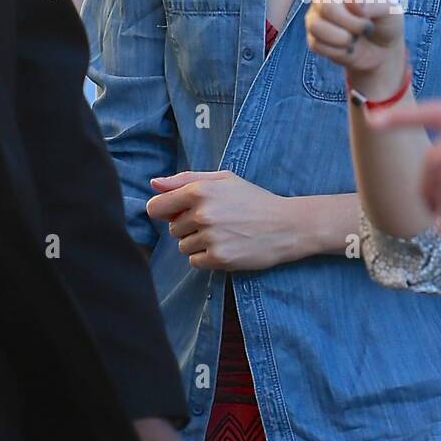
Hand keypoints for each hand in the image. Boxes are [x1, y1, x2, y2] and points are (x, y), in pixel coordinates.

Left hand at [147, 170, 298, 270]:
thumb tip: (154, 184)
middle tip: (216, 221)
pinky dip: (206, 257)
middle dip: (188, 227)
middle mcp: (202, 214)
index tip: (180, 213)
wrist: (286, 225)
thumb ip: (185, 179)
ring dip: (198, 243)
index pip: (156, 207)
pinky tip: (226, 247)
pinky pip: (194, 261)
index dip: (166, 211)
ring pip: (183, 246)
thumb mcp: (223, 179)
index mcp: (199, 190)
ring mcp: (210, 237)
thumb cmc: (253, 199)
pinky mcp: (219, 258)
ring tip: (223, 234)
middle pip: (172, 229)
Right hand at [288, 0, 405, 89]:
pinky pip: (318, 44)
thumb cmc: (386, 21)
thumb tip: (352, 5)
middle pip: (325, 2)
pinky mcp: (313, 35)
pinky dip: (340, 51)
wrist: (382, 51)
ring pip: (320, 25)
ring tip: (357, 37)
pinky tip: (348, 48)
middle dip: (350, 21)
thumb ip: (375, 3)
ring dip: (346, 38)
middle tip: (366, 27)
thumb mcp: (391, 8)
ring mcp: (316, 12)